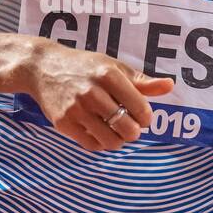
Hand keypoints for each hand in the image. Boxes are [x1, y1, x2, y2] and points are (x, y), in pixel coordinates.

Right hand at [27, 40, 174, 151]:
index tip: (142, 116)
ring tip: (116, 132)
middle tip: (130, 127)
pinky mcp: (64, 123)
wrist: (43, 68)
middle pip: (127, 128)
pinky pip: (91, 145)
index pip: (140, 108)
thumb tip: (170, 86)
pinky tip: (101, 134)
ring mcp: (77, 109)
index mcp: (108, 75)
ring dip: (119, 141)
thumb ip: (141, 81)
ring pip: (110, 141)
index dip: (146, 117)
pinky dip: (101, 144)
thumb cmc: (84, 67)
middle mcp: (92, 92)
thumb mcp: (113, 67)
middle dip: (134, 132)